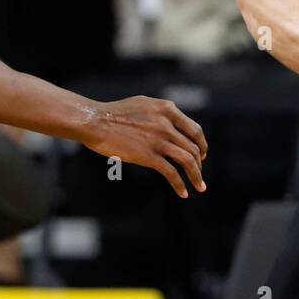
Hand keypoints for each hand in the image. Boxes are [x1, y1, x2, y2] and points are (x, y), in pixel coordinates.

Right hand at [86, 96, 207, 197]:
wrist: (96, 121)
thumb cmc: (115, 113)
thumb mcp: (144, 104)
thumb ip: (162, 113)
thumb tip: (174, 126)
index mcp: (168, 109)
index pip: (195, 130)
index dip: (202, 145)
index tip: (202, 156)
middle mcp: (167, 123)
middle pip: (194, 147)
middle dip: (200, 163)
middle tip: (199, 174)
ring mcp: (159, 140)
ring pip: (188, 161)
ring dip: (196, 176)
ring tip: (199, 186)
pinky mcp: (148, 155)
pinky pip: (172, 173)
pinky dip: (180, 185)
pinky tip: (183, 193)